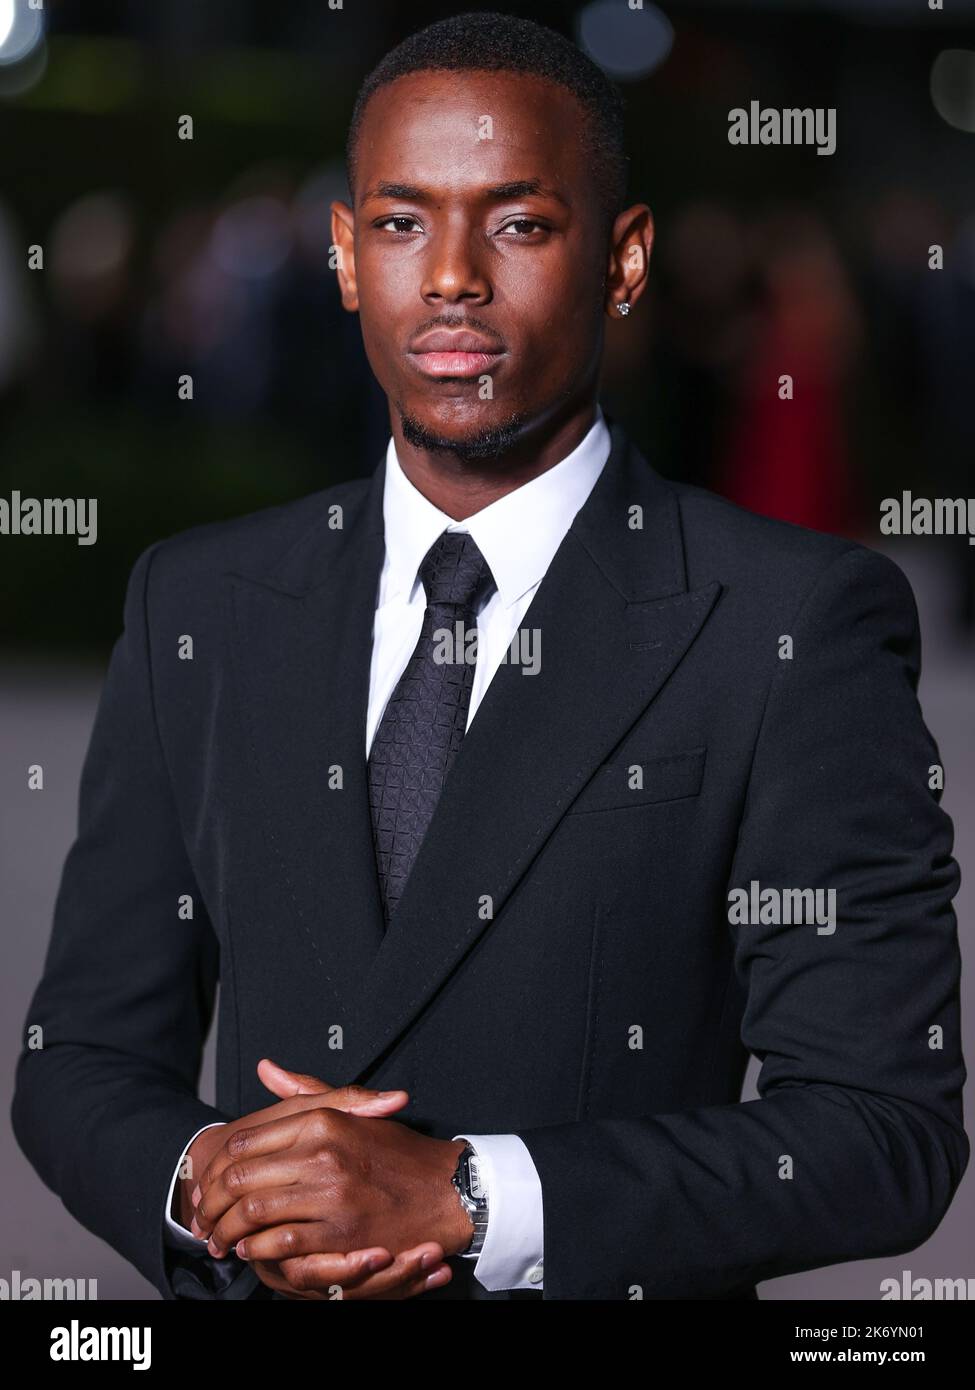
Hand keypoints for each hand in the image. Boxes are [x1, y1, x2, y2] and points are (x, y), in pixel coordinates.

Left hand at [192, 1062, 473, 1296]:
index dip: (219, 1166)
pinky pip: (281, 1241)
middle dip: (214, 1202)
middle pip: (242, 1178)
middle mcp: (323, 1152)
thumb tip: (266, 1069)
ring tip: (220, 1237)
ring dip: (229, 1230)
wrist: (444, 1190)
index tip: (211, 1182)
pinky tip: (252, 1250)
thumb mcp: (351, 1112)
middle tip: (205, 1216)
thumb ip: (304, 1091)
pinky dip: (258, 1249)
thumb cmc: (395, 1152)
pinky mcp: (339, 1231)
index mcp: (322, 1120)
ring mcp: (331, 1192)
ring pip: (254, 1211)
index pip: (247, 1142)